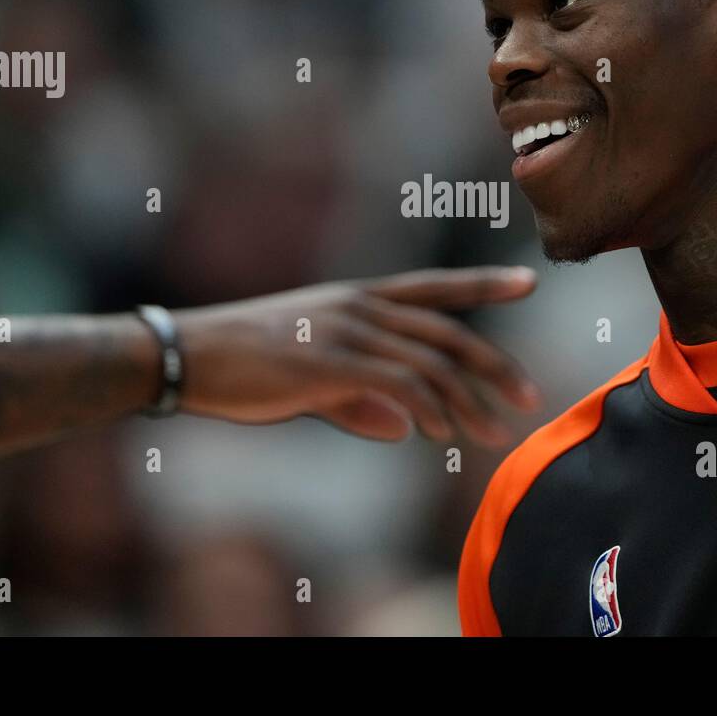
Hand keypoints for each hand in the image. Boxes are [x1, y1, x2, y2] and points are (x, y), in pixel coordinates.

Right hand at [172, 266, 540, 445]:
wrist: (186, 355)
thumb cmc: (244, 367)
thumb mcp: (310, 379)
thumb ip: (359, 401)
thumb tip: (404, 430)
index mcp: (357, 299)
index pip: (434, 287)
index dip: (484, 284)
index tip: (530, 281)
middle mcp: (359, 306)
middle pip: (447, 331)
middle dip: (495, 365)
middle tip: (530, 397)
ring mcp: (345, 329)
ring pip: (430, 361)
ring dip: (469, 401)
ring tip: (493, 433)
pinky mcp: (329, 360)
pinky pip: (398, 383)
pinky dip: (429, 410)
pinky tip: (440, 435)